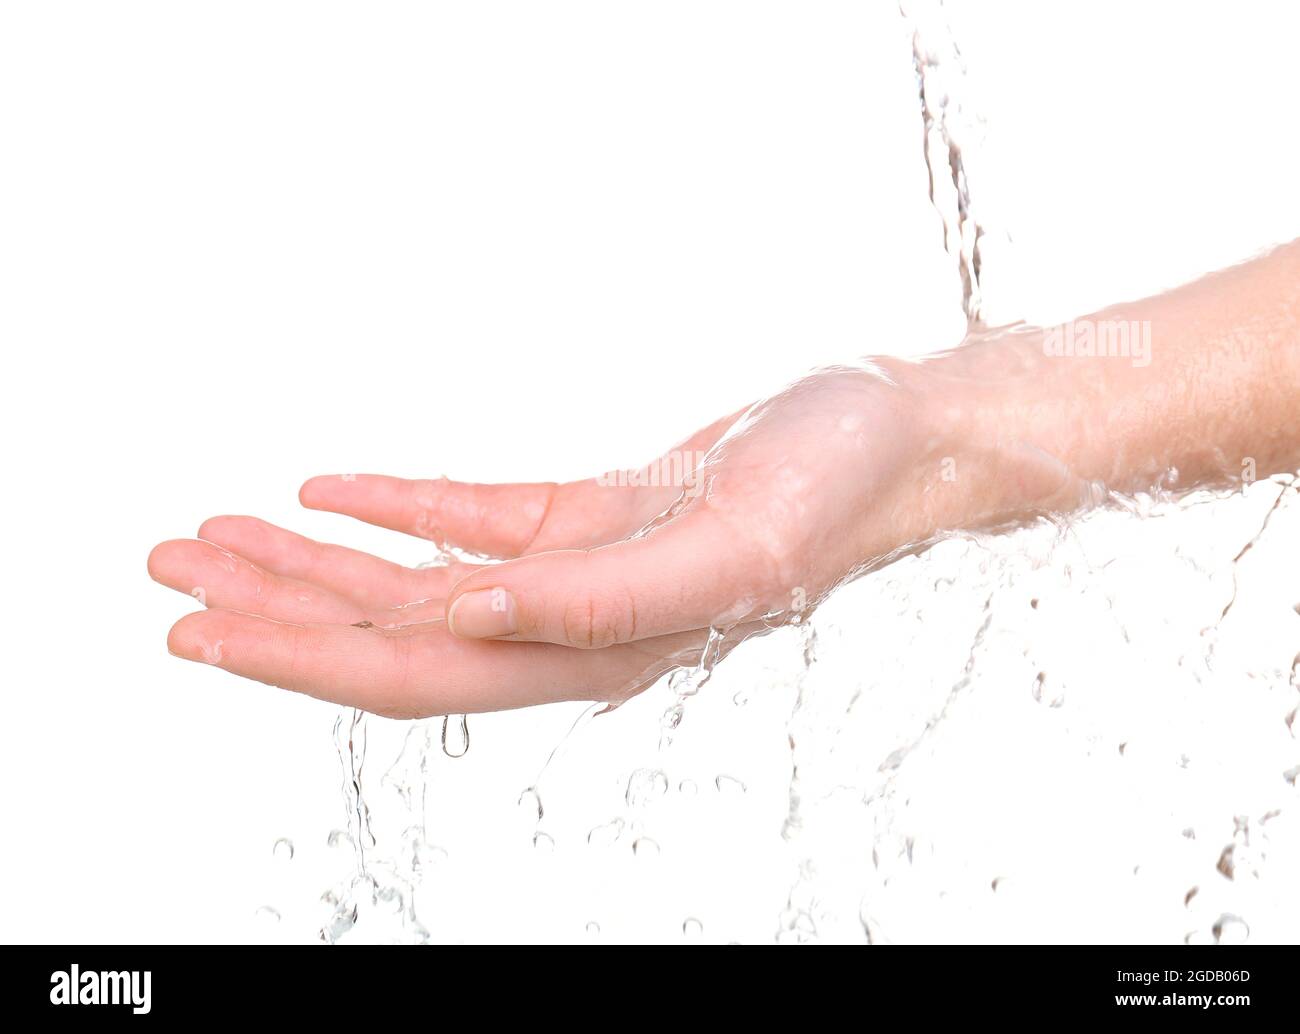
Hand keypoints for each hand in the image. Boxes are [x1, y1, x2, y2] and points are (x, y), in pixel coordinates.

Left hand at [149, 364, 962, 715]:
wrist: (898, 439)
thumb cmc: (836, 490)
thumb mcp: (726, 543)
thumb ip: (599, 598)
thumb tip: (469, 615)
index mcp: (599, 652)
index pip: (416, 668)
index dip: (301, 652)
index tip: (200, 629)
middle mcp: (575, 626)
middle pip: (393, 632)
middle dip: (277, 609)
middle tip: (169, 571)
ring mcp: (579, 573)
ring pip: (421, 579)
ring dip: (319, 559)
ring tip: (222, 533)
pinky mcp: (592, 519)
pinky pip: (473, 518)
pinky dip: (398, 506)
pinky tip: (334, 491)